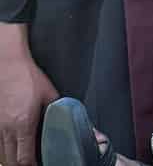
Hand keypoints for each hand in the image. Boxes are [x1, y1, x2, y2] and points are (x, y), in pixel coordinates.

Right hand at [0, 49, 57, 165]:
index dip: (33, 165)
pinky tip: (14, 146)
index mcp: (23, 123)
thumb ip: (62, 110)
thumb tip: (78, 119)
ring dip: (13, 159)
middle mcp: (7, 130)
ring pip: (2, 156)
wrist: (7, 64)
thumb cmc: (27, 77)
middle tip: (35, 162)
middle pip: (12, 162)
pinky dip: (4, 151)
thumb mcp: (49, 93)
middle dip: (23, 165)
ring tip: (26, 156)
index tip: (42, 163)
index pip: (25, 159)